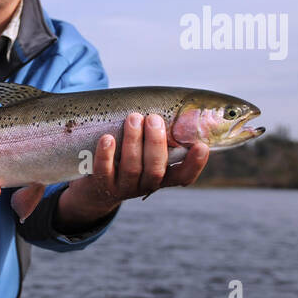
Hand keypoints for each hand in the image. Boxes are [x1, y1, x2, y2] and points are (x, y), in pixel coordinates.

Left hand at [55, 112, 209, 230]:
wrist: (96, 189)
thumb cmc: (127, 159)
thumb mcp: (146, 152)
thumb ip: (160, 137)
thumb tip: (174, 107)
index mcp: (162, 177)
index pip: (184, 175)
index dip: (195, 164)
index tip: (201, 146)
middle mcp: (145, 185)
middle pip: (156, 168)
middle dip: (156, 142)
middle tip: (154, 118)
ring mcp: (123, 187)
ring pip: (132, 168)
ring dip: (133, 141)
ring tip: (133, 118)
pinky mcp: (101, 185)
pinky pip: (103, 171)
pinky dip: (106, 154)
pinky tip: (107, 138)